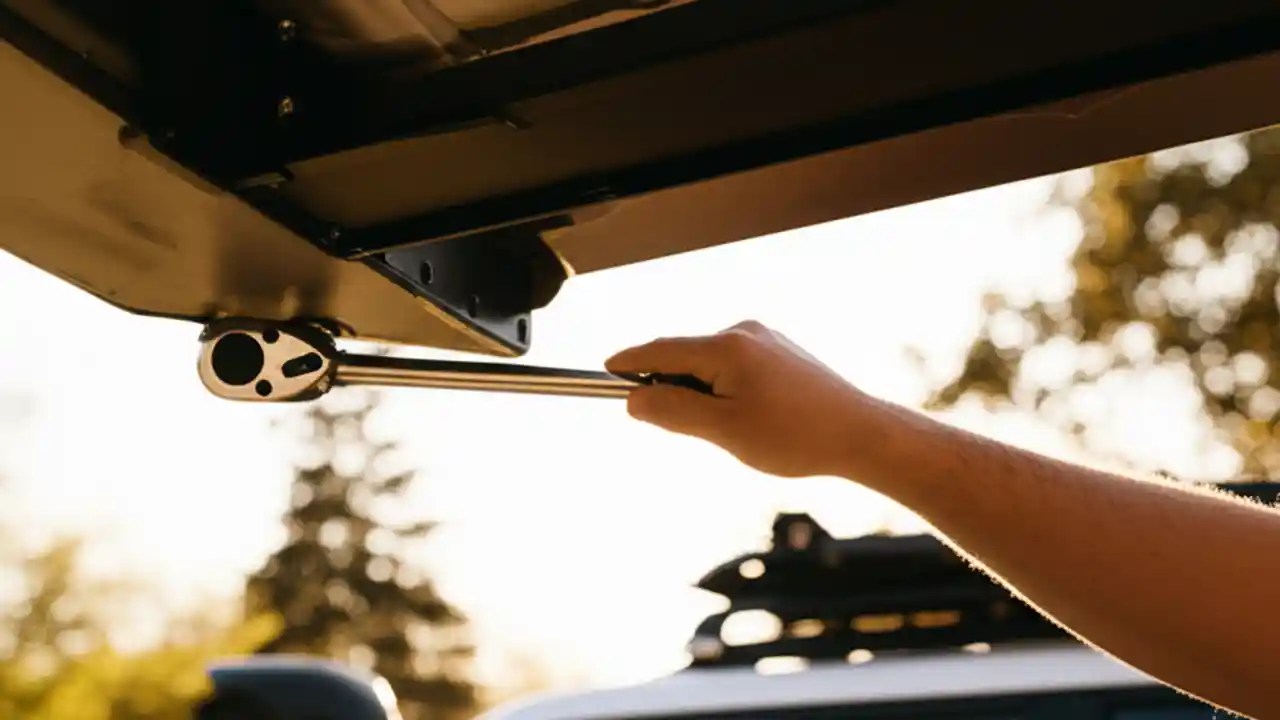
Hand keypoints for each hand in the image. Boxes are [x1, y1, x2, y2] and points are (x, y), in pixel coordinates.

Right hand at [606, 321, 869, 477]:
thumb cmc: (795, 436)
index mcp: (726, 347)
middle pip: (684, 356)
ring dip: (700, 393)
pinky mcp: (779, 353)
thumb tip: (634, 397)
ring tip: (730, 431)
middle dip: (671, 388)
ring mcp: (764, 340)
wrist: (860, 435)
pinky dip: (722, 389)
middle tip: (685, 429)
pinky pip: (732, 366)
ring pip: (708, 364)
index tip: (604, 371)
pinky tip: (746, 419)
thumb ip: (673, 410)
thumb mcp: (723, 430)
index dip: (629, 362)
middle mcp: (744, 333)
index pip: (660, 350)